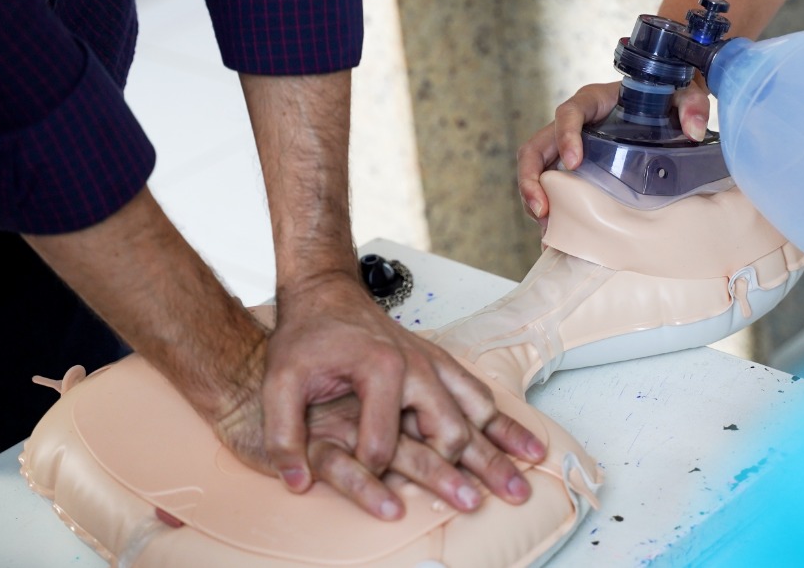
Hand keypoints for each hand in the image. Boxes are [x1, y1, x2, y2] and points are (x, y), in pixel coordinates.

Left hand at [261, 271, 545, 517]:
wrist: (326, 296)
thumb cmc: (306, 337)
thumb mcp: (279, 381)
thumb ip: (282, 433)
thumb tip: (294, 482)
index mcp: (378, 369)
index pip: (383, 443)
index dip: (371, 472)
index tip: (367, 486)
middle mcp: (416, 366)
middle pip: (447, 430)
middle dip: (463, 472)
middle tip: (477, 506)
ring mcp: (433, 365)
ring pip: (476, 412)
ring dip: (500, 449)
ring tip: (522, 482)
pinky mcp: (440, 365)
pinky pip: (478, 394)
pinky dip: (503, 423)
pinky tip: (524, 445)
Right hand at [516, 80, 711, 227]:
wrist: (662, 101)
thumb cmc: (665, 94)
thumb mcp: (683, 91)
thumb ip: (691, 103)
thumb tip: (694, 129)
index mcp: (593, 101)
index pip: (568, 113)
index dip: (565, 136)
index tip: (574, 163)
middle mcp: (573, 123)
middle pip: (536, 146)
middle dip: (531, 179)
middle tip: (543, 209)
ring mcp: (569, 145)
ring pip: (537, 169)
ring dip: (534, 198)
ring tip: (548, 227)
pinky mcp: (574, 165)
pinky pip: (551, 184)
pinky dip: (551, 208)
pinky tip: (558, 233)